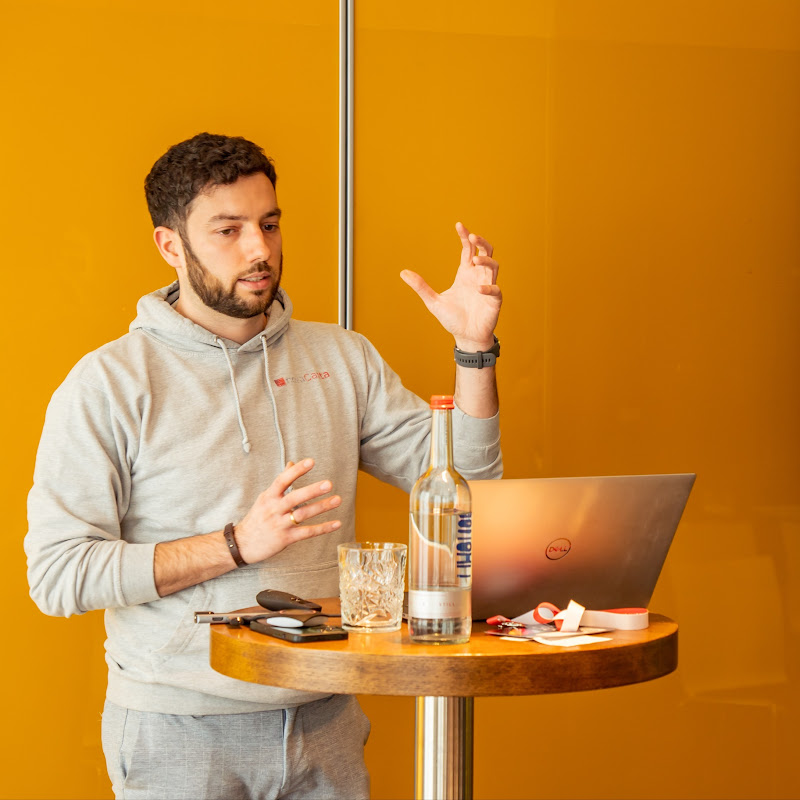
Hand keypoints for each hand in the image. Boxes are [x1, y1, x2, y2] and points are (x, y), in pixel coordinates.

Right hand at [233, 459, 340, 563]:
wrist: (242, 545)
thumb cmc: (257, 518)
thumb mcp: (265, 498)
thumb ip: (280, 482)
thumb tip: (291, 463)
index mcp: (269, 497)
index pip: (282, 480)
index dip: (296, 470)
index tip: (311, 462)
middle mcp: (274, 509)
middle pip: (294, 498)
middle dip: (312, 491)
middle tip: (329, 484)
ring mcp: (280, 524)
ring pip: (302, 514)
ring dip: (321, 507)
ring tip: (337, 499)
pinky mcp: (286, 538)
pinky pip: (307, 532)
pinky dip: (323, 528)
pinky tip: (336, 523)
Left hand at [400, 222, 501, 351]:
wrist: (466, 337)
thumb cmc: (453, 319)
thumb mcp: (433, 301)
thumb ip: (420, 286)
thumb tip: (402, 272)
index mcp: (465, 273)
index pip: (468, 249)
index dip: (465, 237)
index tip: (459, 226)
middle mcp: (478, 277)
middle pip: (485, 252)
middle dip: (481, 242)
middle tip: (472, 237)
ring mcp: (487, 287)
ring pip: (493, 266)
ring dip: (486, 261)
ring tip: (475, 261)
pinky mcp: (494, 301)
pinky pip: (495, 290)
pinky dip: (488, 288)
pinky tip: (479, 289)